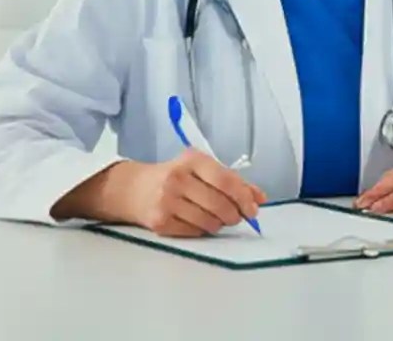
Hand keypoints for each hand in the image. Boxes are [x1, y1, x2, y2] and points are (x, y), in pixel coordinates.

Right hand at [119, 149, 267, 236]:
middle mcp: (177, 179)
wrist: (133, 188)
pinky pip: (194, 232)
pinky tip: (198, 222)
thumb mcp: (201, 169)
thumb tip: (260, 197)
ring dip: (219, 224)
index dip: (244, 196)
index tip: (253, 208)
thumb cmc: (174, 177)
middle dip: (234, 215)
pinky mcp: (159, 222)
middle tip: (236, 217)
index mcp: (192, 160)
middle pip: (219, 204)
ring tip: (216, 218)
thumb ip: (232, 181)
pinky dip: (202, 230)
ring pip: (208, 222)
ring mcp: (166, 201)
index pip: (225, 180)